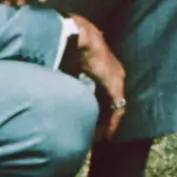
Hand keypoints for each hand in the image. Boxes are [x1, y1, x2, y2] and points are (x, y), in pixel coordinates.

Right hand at [69, 14, 126, 140]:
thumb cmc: (71, 49)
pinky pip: (117, 108)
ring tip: (100, 139)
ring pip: (116, 108)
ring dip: (107, 124)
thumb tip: (58, 97)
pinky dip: (112, 123)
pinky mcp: (115, 84)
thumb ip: (69, 83)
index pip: (105, 96)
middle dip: (103, 122)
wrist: (78, 37)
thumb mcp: (70, 70)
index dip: (98, 112)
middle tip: (97, 138)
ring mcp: (117, 79)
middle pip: (112, 104)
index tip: (92, 127)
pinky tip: (106, 134)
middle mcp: (114, 75)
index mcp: (104, 71)